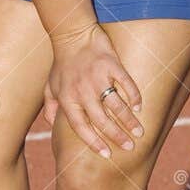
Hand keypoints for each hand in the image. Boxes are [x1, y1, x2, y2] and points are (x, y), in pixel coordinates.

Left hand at [43, 24, 142, 156]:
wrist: (72, 34)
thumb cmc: (62, 64)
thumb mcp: (50, 86)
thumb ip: (50, 107)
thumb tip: (52, 126)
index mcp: (68, 99)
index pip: (81, 127)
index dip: (94, 143)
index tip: (107, 154)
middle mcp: (83, 91)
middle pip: (102, 121)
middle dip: (117, 136)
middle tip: (129, 147)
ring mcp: (98, 78)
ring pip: (117, 106)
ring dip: (129, 121)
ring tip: (139, 133)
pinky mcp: (111, 65)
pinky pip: (126, 84)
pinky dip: (134, 96)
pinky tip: (139, 107)